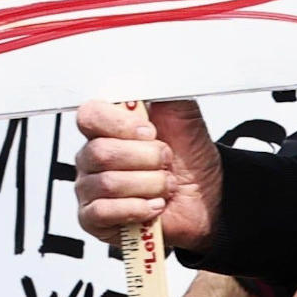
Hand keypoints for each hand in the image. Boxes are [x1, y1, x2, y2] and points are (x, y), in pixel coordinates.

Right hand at [76, 98, 221, 254]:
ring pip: (107, 183)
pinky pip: (103, 212)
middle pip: (100, 152)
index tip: (151, 132)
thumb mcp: (183, 115)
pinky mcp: (94, 219)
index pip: (89, 116)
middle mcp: (92, 157)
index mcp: (107, 128)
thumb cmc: (189, 157)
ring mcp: (90, 189)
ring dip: (149, 185)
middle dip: (146, 159)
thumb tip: (146, 77)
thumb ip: (163, 92)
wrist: (206, 196)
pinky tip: (154, 205)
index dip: (120, 124)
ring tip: (165, 185)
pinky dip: (137, 208)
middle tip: (166, 161)